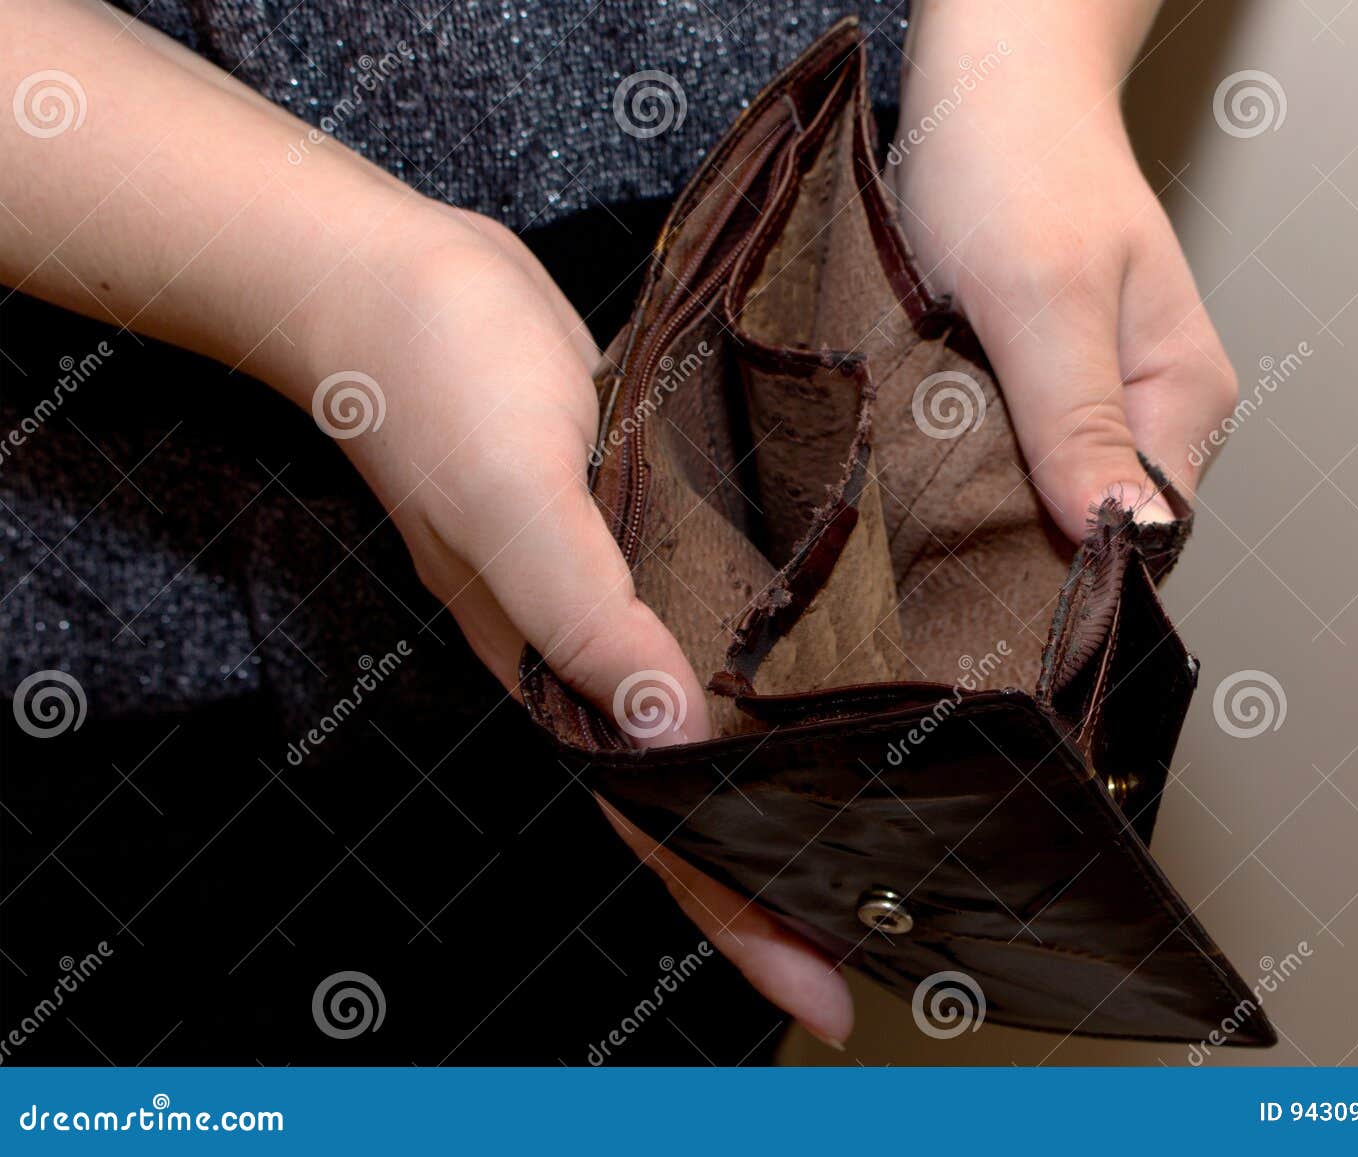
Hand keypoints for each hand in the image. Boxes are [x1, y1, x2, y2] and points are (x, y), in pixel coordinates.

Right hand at [306, 208, 853, 1047]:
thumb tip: (670, 734)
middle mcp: (600, 659)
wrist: (401, 284)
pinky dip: (781, 666)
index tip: (825, 999)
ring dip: (792, 779)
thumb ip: (585, 618)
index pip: (661, 833)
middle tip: (896, 936)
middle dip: (785, 875)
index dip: (737, 920)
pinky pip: (725, 627)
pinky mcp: (652, 532)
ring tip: (889, 827)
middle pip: (704, 799)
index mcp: (559, 682)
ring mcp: (629, 598)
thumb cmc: (439, 391)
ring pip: (720, 721)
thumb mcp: (514, 504)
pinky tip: (851, 668)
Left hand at [893, 9, 1237, 539]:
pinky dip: (962, 457)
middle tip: (944, 519)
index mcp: (1183, 399)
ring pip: (1041, 495)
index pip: (1145, 536)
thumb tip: (1120, 533)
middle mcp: (1147, 409)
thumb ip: (1077, 420)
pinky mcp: (1038, 384)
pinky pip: (1006, 454)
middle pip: (1092, 525)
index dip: (1076, 562)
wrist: (984, 82)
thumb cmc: (1019, 166)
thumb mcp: (1042, 299)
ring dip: (982, 498)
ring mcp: (1091, 398)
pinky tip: (927, 446)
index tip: (999, 566)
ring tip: (930, 476)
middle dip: (1020, 535)